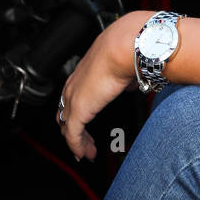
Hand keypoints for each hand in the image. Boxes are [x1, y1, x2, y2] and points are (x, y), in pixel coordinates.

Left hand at [56, 11, 152, 160]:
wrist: (124, 46)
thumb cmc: (128, 48)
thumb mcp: (128, 65)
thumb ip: (128, 77)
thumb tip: (134, 84)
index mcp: (85, 72)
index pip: (73, 96)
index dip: (77, 111)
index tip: (86, 123)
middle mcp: (74, 85)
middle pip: (65, 112)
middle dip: (73, 129)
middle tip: (84, 143)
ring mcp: (73, 98)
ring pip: (67, 126)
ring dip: (78, 141)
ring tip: (87, 152)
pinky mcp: (78, 110)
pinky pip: (73, 136)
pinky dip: (78, 147)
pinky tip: (86, 154)